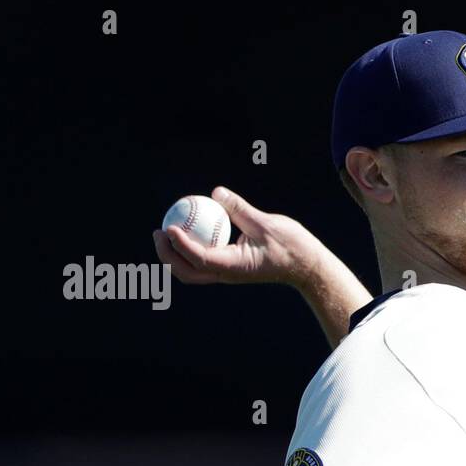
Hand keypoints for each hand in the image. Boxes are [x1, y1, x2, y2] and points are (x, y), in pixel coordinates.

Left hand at [152, 186, 329, 290]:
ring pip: (191, 271)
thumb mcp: (266, 224)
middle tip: (159, 231)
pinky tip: (186, 230)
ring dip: (174, 255)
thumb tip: (216, 192)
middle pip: (187, 271)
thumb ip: (239, 209)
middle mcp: (226, 274)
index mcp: (234, 267)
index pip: (199, 258)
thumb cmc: (292, 246)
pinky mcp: (230, 268)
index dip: (180, 244)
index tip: (169, 227)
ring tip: (165, 232)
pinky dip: (189, 250)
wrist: (307, 266)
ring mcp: (227, 273)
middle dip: (167, 255)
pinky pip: (202, 261)